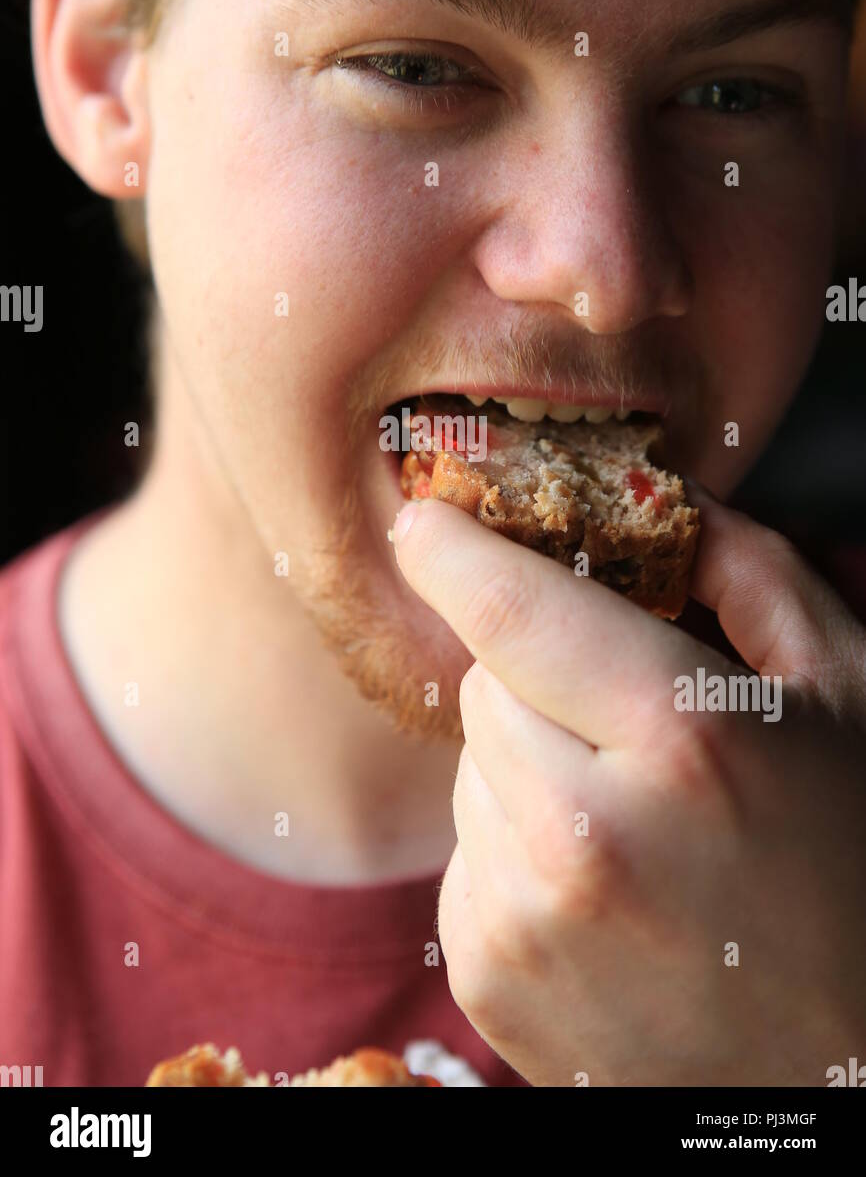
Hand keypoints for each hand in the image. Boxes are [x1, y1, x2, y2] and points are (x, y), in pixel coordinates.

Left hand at [391, 489, 865, 1085]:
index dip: (453, 550)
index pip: (513, 608)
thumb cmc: (855, 867)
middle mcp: (586, 834)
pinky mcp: (487, 978)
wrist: (840, 1076)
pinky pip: (464, 853)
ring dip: (526, 767)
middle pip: (486, 685)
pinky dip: (514, 849)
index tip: (422, 522)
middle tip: (625, 728)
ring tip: (629, 824)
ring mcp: (526, 918)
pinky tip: (601, 889)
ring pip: (469, 768)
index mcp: (684, 738)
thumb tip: (663, 503)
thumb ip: (754, 575)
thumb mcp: (848, 695)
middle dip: (538, 681)